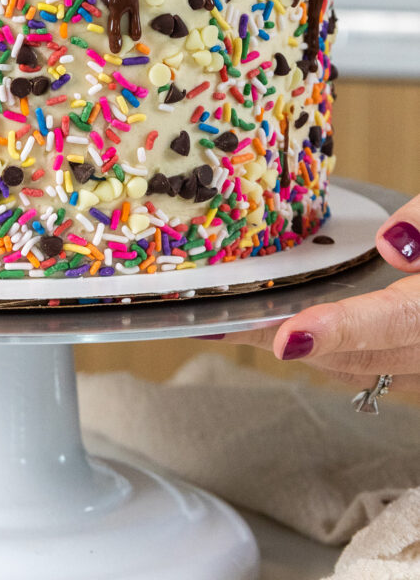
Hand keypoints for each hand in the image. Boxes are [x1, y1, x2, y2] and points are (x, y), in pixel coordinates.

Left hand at [216, 197, 419, 395]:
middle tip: (212, 323)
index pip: (395, 322)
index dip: (339, 332)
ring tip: (220, 325)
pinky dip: (317, 350)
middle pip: (358, 357)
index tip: (288, 337)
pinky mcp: (412, 364)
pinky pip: (363, 367)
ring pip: (355, 369)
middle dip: (280, 342)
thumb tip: (391, 243)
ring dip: (288, 349)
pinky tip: (272, 327)